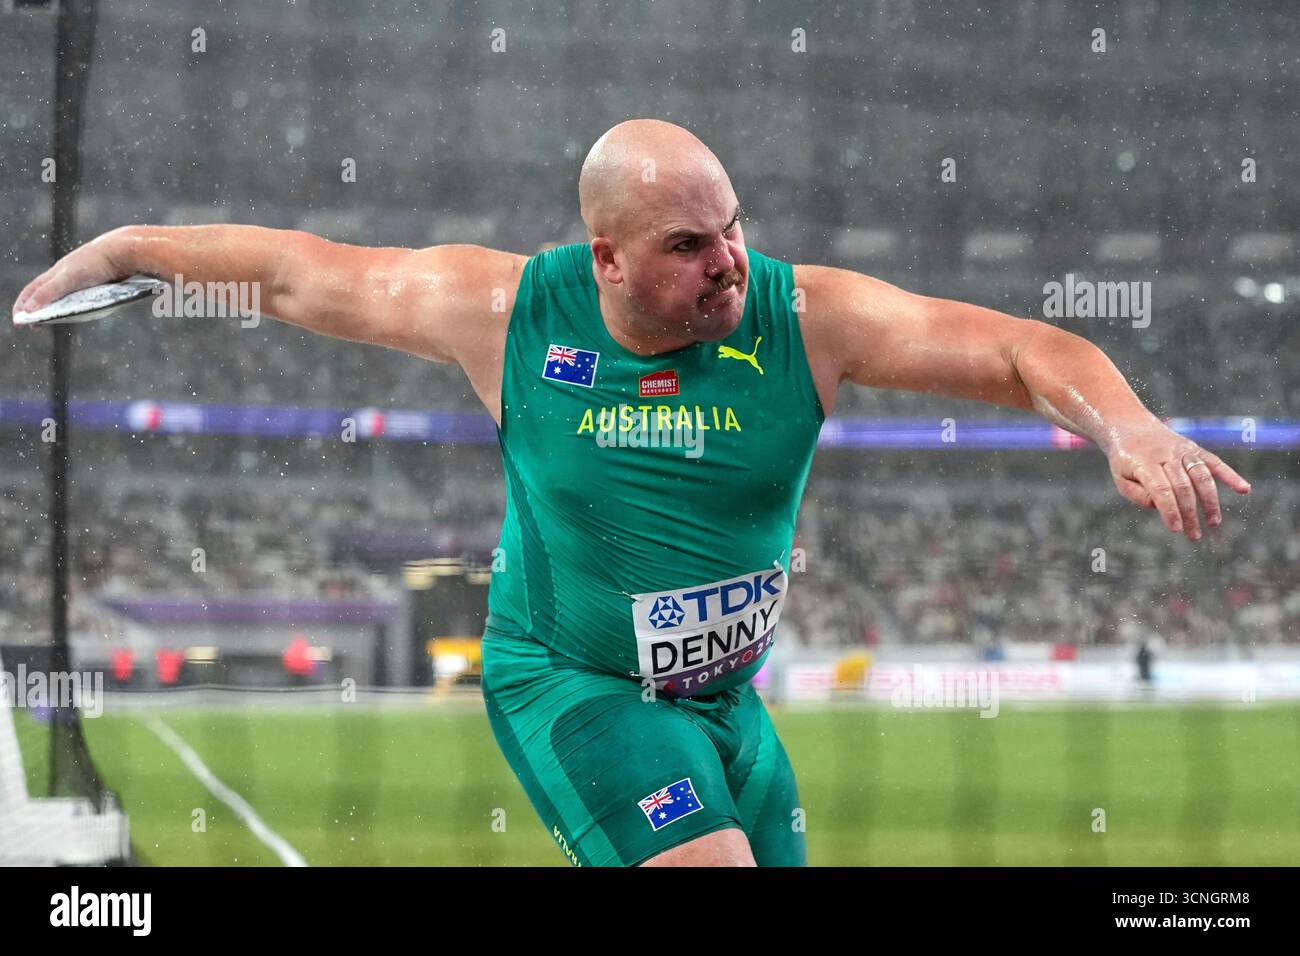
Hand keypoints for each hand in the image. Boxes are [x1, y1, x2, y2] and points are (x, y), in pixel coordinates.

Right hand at [11, 228, 130, 318]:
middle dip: (38, 308)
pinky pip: (83, 298)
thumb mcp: (68, 279)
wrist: (123, 253)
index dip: (23, 304)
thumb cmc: (94, 263)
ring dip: (58, 309)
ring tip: (55, 321)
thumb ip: (48, 293)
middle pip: (47, 294)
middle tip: (35, 325)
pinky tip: (80, 313)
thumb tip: (27, 311)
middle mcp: (66, 276)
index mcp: (55, 273)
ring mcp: (82, 281)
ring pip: (65, 297)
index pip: (32, 290)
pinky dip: (76, 306)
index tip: (18, 320)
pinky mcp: (97, 285)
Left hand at [1107, 420, 1250, 540]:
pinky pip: (1214, 462)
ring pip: (1201, 475)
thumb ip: (1138, 495)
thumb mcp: (1121, 479)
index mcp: (1144, 463)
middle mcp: (1166, 454)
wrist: (1130, 427)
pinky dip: (1230, 475)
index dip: (1170, 511)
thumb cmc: (1125, 460)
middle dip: (1190, 513)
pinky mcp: (1194, 448)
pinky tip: (1244, 489)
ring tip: (1213, 522)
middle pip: (1183, 486)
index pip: (1161, 490)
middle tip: (1194, 535)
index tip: (1177, 529)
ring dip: (1210, 501)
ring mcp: (1182, 450)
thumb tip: (1163, 507)